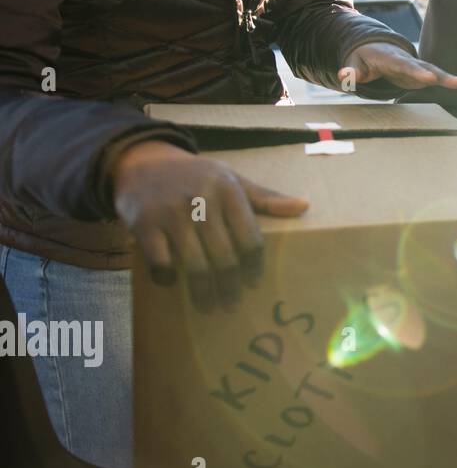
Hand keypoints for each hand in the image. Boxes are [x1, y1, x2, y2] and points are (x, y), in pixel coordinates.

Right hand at [111, 141, 308, 311]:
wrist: (143, 161)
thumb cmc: (195, 175)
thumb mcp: (231, 178)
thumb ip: (264, 197)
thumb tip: (303, 206)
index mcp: (229, 191)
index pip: (250, 238)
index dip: (254, 266)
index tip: (253, 284)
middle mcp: (202, 201)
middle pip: (225, 257)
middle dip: (230, 286)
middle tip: (231, 305)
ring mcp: (172, 213)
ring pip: (196, 264)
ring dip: (203, 291)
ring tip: (208, 307)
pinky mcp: (144, 223)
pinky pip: (160, 260)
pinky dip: (167, 277)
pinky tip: (171, 283)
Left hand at [339, 42, 456, 91]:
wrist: (373, 49)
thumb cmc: (362, 57)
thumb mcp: (353, 63)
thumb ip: (351, 71)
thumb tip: (344, 75)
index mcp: (391, 57)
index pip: (404, 65)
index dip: (416, 71)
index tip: (428, 77)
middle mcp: (408, 59)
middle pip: (425, 67)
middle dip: (438, 74)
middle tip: (451, 81)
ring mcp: (417, 66)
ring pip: (435, 71)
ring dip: (449, 78)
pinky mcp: (421, 73)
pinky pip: (438, 77)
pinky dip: (451, 80)